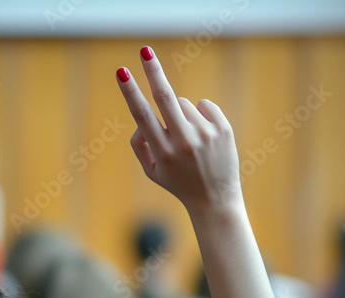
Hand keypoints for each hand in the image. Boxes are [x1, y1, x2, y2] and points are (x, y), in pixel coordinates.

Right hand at [116, 46, 242, 219]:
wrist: (215, 199)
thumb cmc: (178, 182)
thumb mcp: (151, 172)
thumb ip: (139, 145)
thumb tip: (140, 119)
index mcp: (162, 153)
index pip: (142, 115)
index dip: (130, 91)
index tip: (122, 72)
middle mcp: (183, 142)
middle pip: (165, 97)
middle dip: (153, 71)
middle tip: (144, 50)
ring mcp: (205, 135)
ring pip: (183, 104)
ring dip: (181, 114)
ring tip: (190, 141)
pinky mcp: (222, 129)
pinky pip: (204, 105)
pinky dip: (200, 114)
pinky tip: (203, 134)